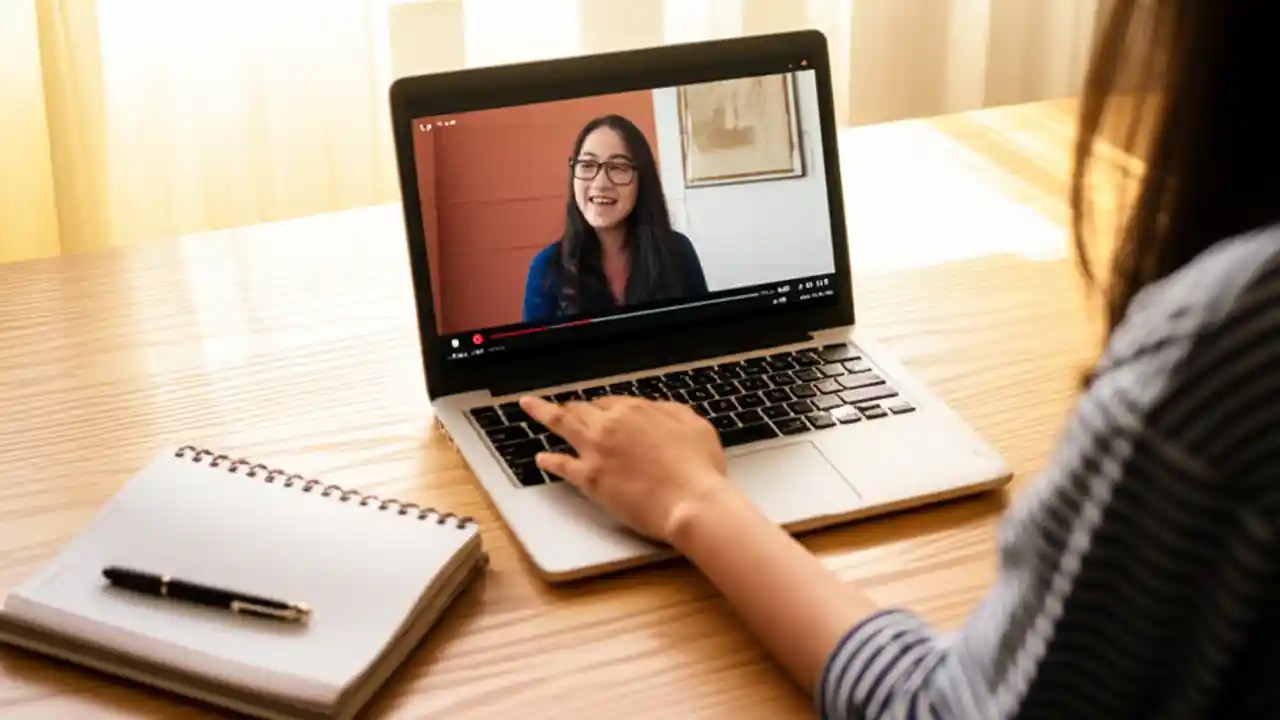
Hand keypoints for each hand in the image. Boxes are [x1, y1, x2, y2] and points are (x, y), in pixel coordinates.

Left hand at [518, 395, 736, 542]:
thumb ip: (670, 412)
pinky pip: (561, 465)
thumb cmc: (699, 467)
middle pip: (583, 409)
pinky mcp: (589, 479)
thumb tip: (655, 408)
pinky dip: (549, 460)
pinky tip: (541, 459)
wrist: (690, 501)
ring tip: (530, 407)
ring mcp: (596, 451)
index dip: (605, 406)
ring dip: (543, 413)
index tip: (602, 411)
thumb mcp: (694, 425)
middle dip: (573, 406)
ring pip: (563, 425)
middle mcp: (610, 425)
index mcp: (636, 409)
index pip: (611, 401)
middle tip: (563, 406)